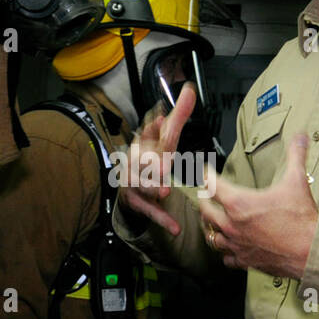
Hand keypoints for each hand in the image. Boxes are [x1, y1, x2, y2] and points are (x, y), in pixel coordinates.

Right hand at [116, 84, 198, 235]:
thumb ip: (178, 117)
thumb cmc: (151, 158)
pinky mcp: (135, 201)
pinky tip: (175, 228)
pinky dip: (162, 219)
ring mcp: (134, 182)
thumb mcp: (164, 138)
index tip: (161, 118)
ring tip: (165, 192)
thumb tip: (190, 90)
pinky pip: (149, 211)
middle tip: (164, 164)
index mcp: (146, 143)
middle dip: (153, 162)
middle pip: (145, 161)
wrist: (128, 184)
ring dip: (154, 189)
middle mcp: (137, 161)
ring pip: (144, 186)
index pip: (154, 135)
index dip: (156, 128)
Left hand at [198, 132, 318, 278]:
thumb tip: (300, 136)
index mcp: (239, 203)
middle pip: (205, 211)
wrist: (311, 251)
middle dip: (203, 200)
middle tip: (203, 194)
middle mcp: (232, 225)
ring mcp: (237, 245)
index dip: (206, 174)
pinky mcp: (245, 260)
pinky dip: (225, 251)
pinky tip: (228, 248)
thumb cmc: (301, 219)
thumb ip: (296, 155)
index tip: (204, 169)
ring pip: (212, 236)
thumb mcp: (297, 181)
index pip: (211, 184)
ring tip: (211, 221)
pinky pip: (226, 257)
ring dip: (210, 227)